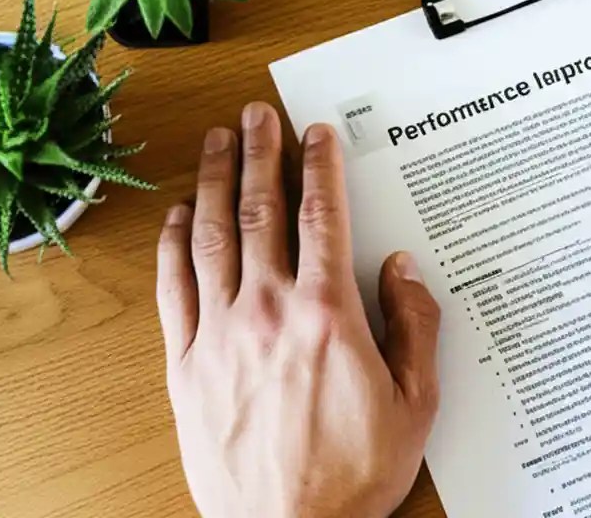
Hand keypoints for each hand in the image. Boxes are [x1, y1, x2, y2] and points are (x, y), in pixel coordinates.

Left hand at [155, 102, 441, 517]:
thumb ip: (414, 326)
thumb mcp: (416, 402)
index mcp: (328, 316)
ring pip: (213, 238)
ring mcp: (221, 336)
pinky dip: (175, 245)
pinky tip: (179, 216)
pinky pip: (175, 289)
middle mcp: (268, 313)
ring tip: (217, 143)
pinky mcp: (188, 366)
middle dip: (261, 155)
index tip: (317, 134)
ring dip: (215, 182)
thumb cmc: (354, 474)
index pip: (322, 218)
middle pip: (262, 212)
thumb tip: (402, 269)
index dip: (319, 166)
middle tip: (258, 115)